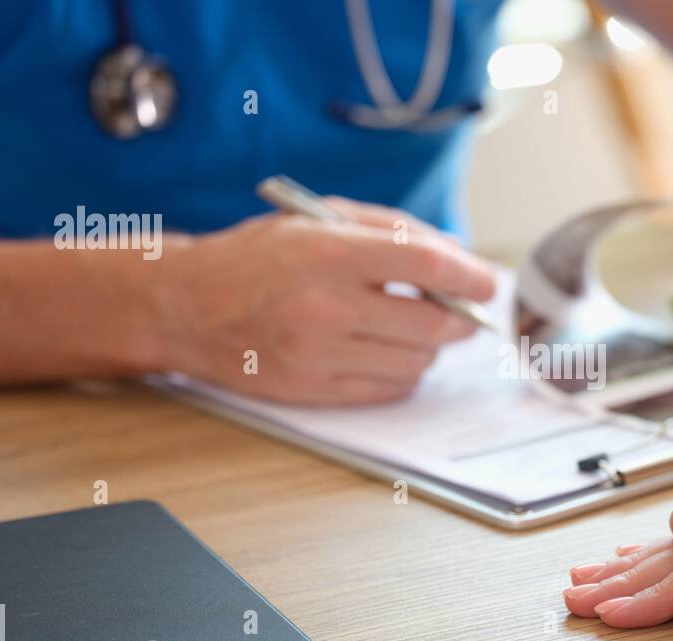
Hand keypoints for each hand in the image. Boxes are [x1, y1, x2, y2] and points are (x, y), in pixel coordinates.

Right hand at [154, 197, 495, 404]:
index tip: (487, 283)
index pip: (426, 266)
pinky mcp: (312, 390)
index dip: (470, 276)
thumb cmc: (258, 256)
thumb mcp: (317, 218)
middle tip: (462, 311)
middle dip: (459, 318)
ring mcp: (318, 353)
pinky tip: (383, 350)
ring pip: (416, 361)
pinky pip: (388, 389)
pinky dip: (401, 371)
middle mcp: (325, 305)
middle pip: (433, 323)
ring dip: (427, 345)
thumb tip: (457, 257)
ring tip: (405, 326)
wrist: (185, 306)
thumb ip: (390, 230)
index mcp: (329, 251)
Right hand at [563, 537, 672, 627]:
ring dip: (613, 568)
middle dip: (608, 586)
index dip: (638, 603)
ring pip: (650, 552)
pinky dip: (641, 547)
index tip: (607, 614)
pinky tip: (621, 551)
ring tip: (580, 579)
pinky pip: (666, 538)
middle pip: (649, 568)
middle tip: (574, 600)